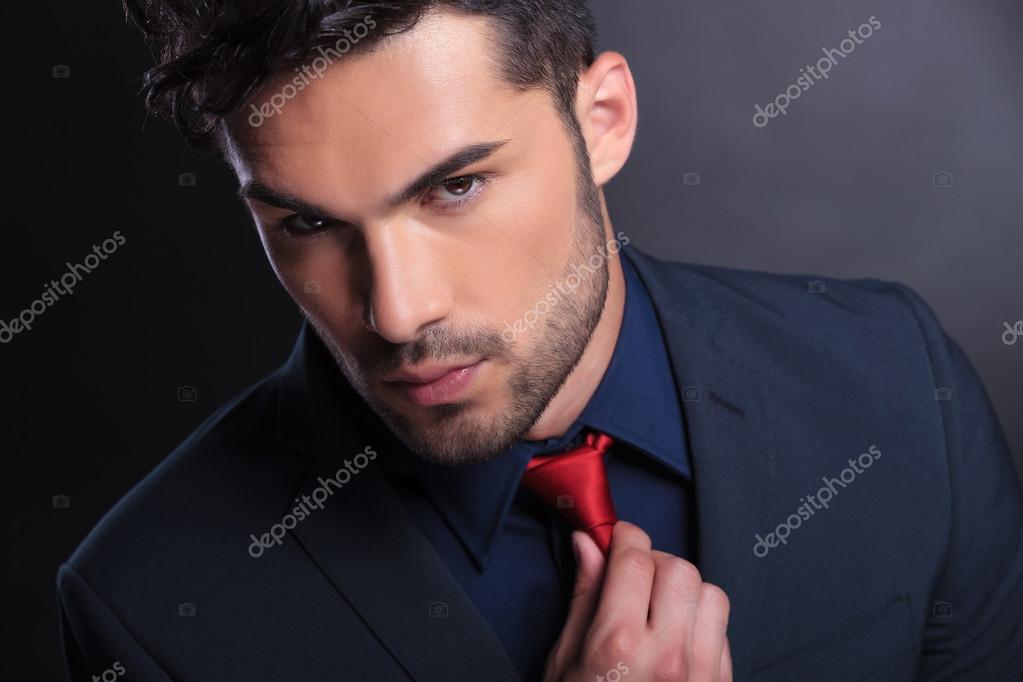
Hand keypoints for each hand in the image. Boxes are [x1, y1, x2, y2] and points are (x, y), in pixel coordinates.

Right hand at [542, 521, 731, 680]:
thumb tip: (587, 546)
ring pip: (711, 594)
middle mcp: (669, 656)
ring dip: (685, 590)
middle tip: (632, 575)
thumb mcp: (565, 662)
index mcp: (620, 645)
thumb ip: (584, 597)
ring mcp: (702, 676)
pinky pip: (724, 632)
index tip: (616, 537)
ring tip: (658, 608)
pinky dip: (702, 623)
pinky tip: (676, 639)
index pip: (635, 557)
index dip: (624, 536)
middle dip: (654, 561)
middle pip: (679, 568)